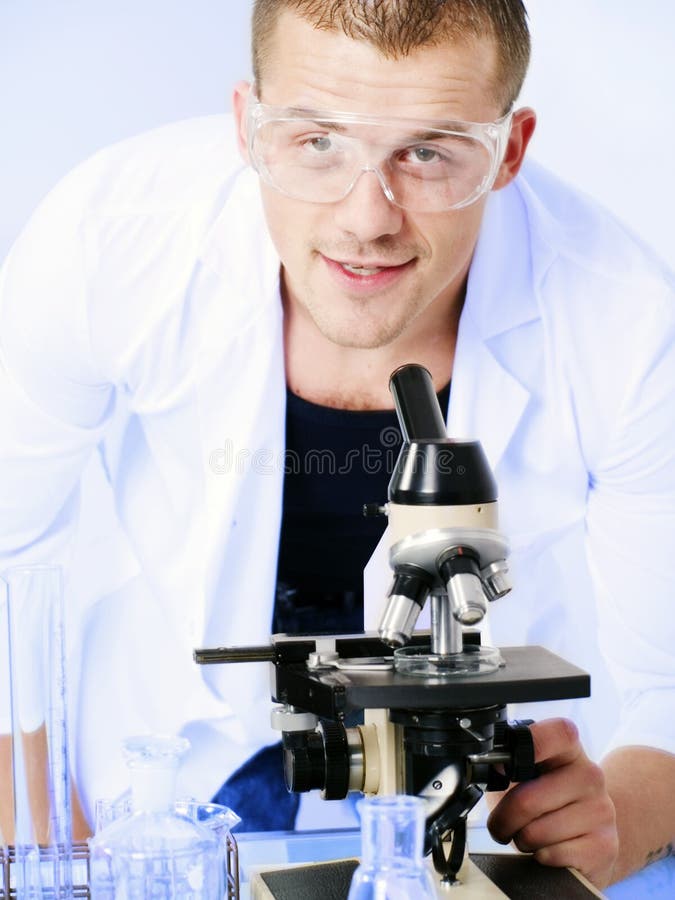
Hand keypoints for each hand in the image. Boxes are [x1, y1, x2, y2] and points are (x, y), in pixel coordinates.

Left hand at [486, 718, 618, 887]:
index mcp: (570, 751)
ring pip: (536, 832)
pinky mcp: (604, 847)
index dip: (532, 744)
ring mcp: (601, 811)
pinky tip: (549, 850)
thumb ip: (512, 767)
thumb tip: (492, 767)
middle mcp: (590, 776)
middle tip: (502, 823)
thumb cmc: (548, 803)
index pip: (559, 733)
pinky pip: (551, 856)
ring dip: (521, 840)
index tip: (504, 766)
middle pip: (528, 799)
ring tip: (528, 835)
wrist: (589, 837)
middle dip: (503, 819)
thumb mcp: (529, 778)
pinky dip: (540, 858)